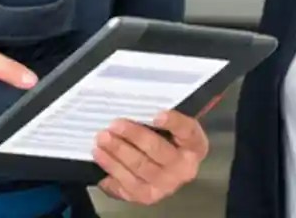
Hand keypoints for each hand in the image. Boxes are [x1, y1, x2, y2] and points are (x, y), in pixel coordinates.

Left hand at [93, 109, 210, 204]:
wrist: (164, 170)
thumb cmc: (165, 139)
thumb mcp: (170, 125)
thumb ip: (160, 114)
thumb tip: (139, 98)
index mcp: (195, 145)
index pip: (188, 130)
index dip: (174, 123)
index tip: (158, 115)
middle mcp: (184, 168)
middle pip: (158, 150)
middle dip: (134, 136)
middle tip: (115, 124)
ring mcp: (166, 185)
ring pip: (139, 167)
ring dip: (118, 152)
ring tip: (102, 139)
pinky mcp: (146, 196)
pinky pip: (126, 184)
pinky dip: (111, 168)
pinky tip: (101, 156)